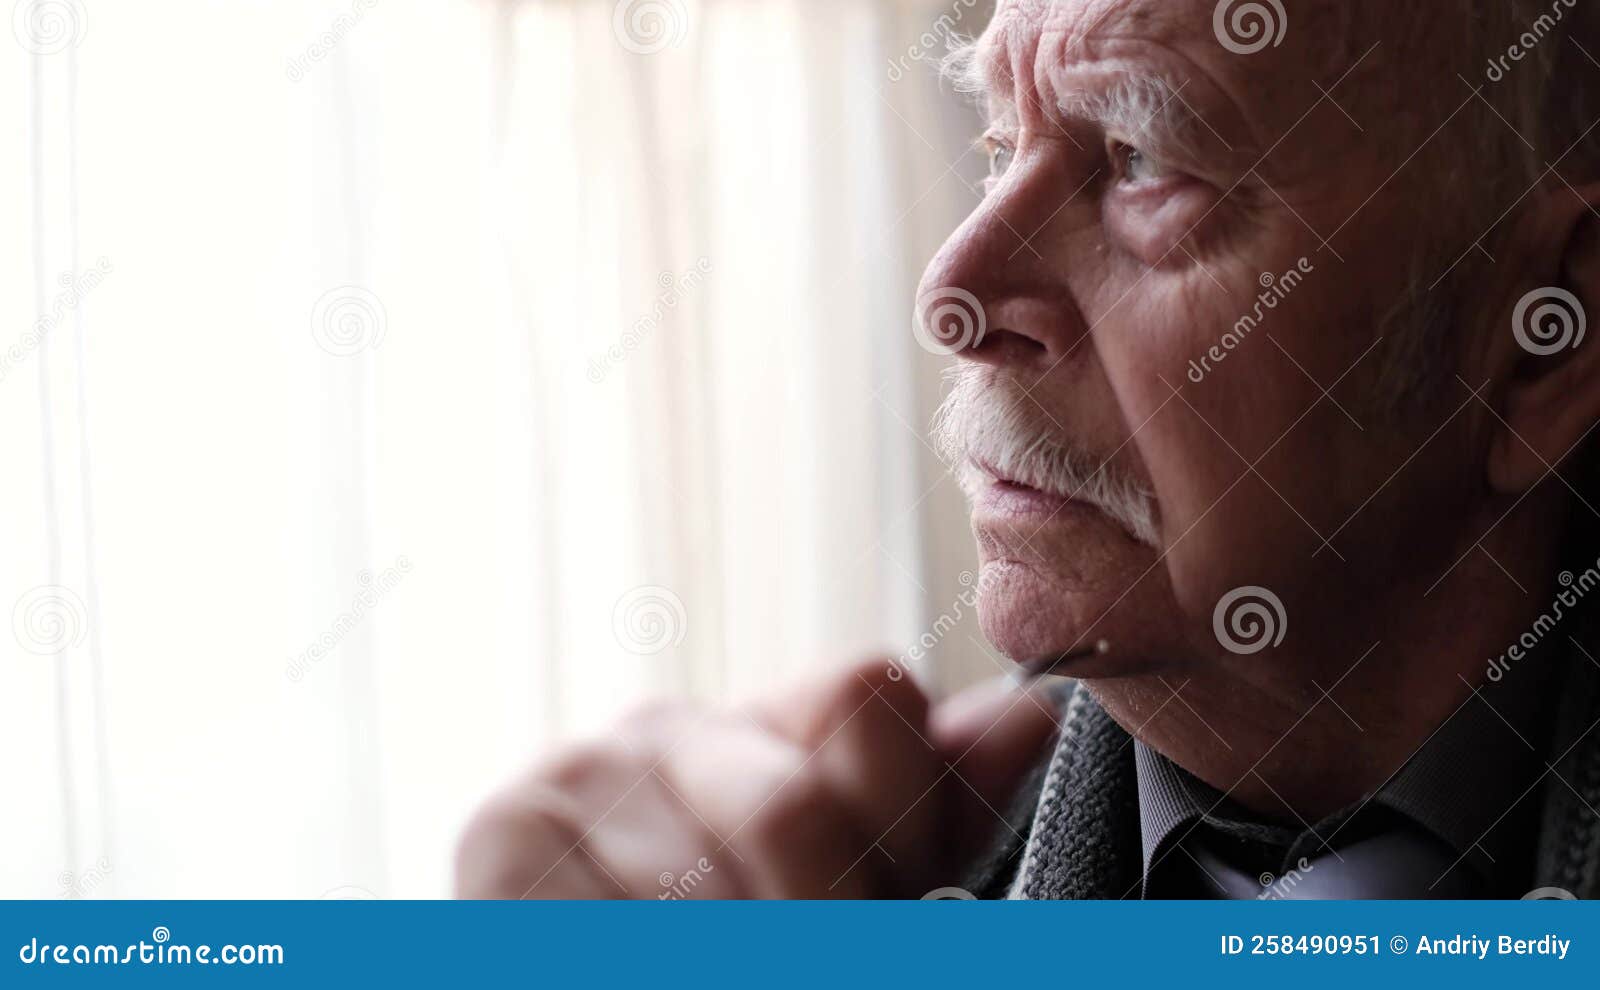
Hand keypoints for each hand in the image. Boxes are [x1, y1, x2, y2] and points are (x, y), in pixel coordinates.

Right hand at [454, 659, 1059, 898]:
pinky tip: (659, 951)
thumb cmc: (728, 925)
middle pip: (793, 811)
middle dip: (834, 915)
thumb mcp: (849, 875)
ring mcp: (574, 776)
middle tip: (835, 942)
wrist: (587, 954)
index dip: (911, 814)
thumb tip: (1026, 715)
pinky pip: (620, 922)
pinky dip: (663, 951)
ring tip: (729, 947)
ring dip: (746, 941)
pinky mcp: (498, 841)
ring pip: (711, 891)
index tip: (912, 892)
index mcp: (767, 725)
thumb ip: (934, 811)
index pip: (872, 694)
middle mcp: (665, 726)